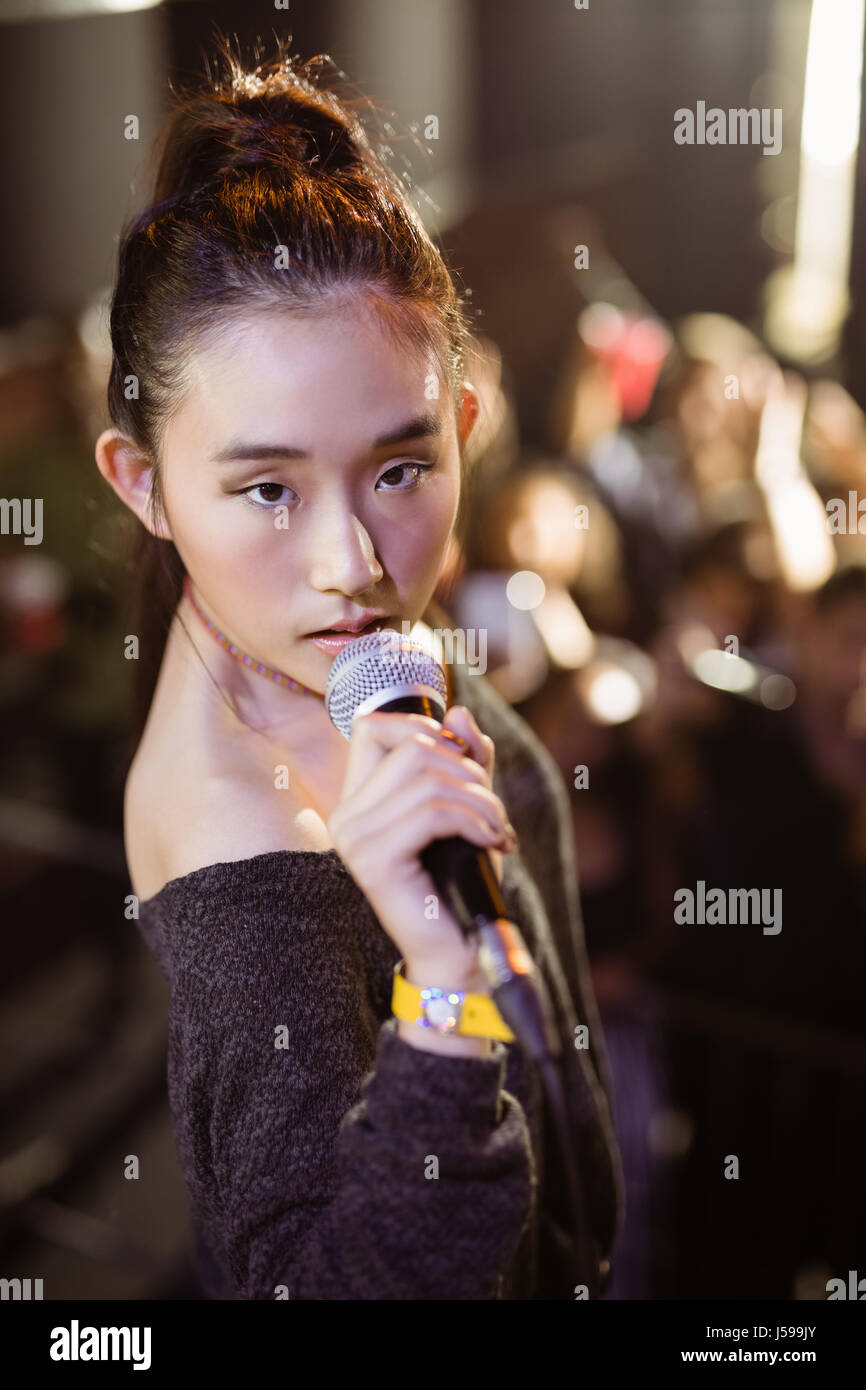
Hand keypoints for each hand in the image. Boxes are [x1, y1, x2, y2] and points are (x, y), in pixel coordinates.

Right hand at [327, 704, 516, 978]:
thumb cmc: (462, 880)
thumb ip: (464, 760)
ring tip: (497, 830)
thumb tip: (459, 712)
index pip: (372, 726)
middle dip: (468, 771)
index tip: (463, 764)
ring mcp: (354, 838)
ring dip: (480, 800)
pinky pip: (433, 812)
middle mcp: (346, 815)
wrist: (461, 950)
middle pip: (413, 747)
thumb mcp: (468, 806)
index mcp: (359, 799)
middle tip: (492, 811)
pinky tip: (492, 843)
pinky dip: (475, 820)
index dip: (424, 729)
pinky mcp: (374, 860)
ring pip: (428, 778)